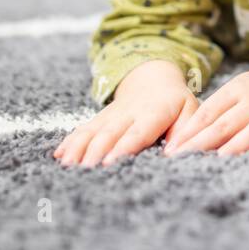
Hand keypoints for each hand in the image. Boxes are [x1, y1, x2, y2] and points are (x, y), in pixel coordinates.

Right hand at [54, 59, 197, 167]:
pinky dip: (70, 142)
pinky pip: (82, 130)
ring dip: (78, 148)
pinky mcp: (99, 120)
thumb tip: (174, 153)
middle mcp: (127, 114)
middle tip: (85, 171)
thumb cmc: (175, 102)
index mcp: (152, 113)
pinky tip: (59, 156)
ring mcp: (110, 117)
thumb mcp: (189, 110)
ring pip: (92, 132)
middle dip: (95, 152)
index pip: (137, 133)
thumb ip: (185, 130)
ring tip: (67, 166)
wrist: (153, 78)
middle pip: (109, 134)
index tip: (109, 162)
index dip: (123, 147)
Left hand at [162, 58, 248, 156]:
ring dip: (234, 147)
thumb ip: (215, 110)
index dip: (189, 132)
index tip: (170, 150)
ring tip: (215, 160)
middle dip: (201, 144)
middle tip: (181, 160)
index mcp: (238, 89)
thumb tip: (182, 138)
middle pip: (226, 124)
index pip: (208, 113)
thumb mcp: (237, 89)